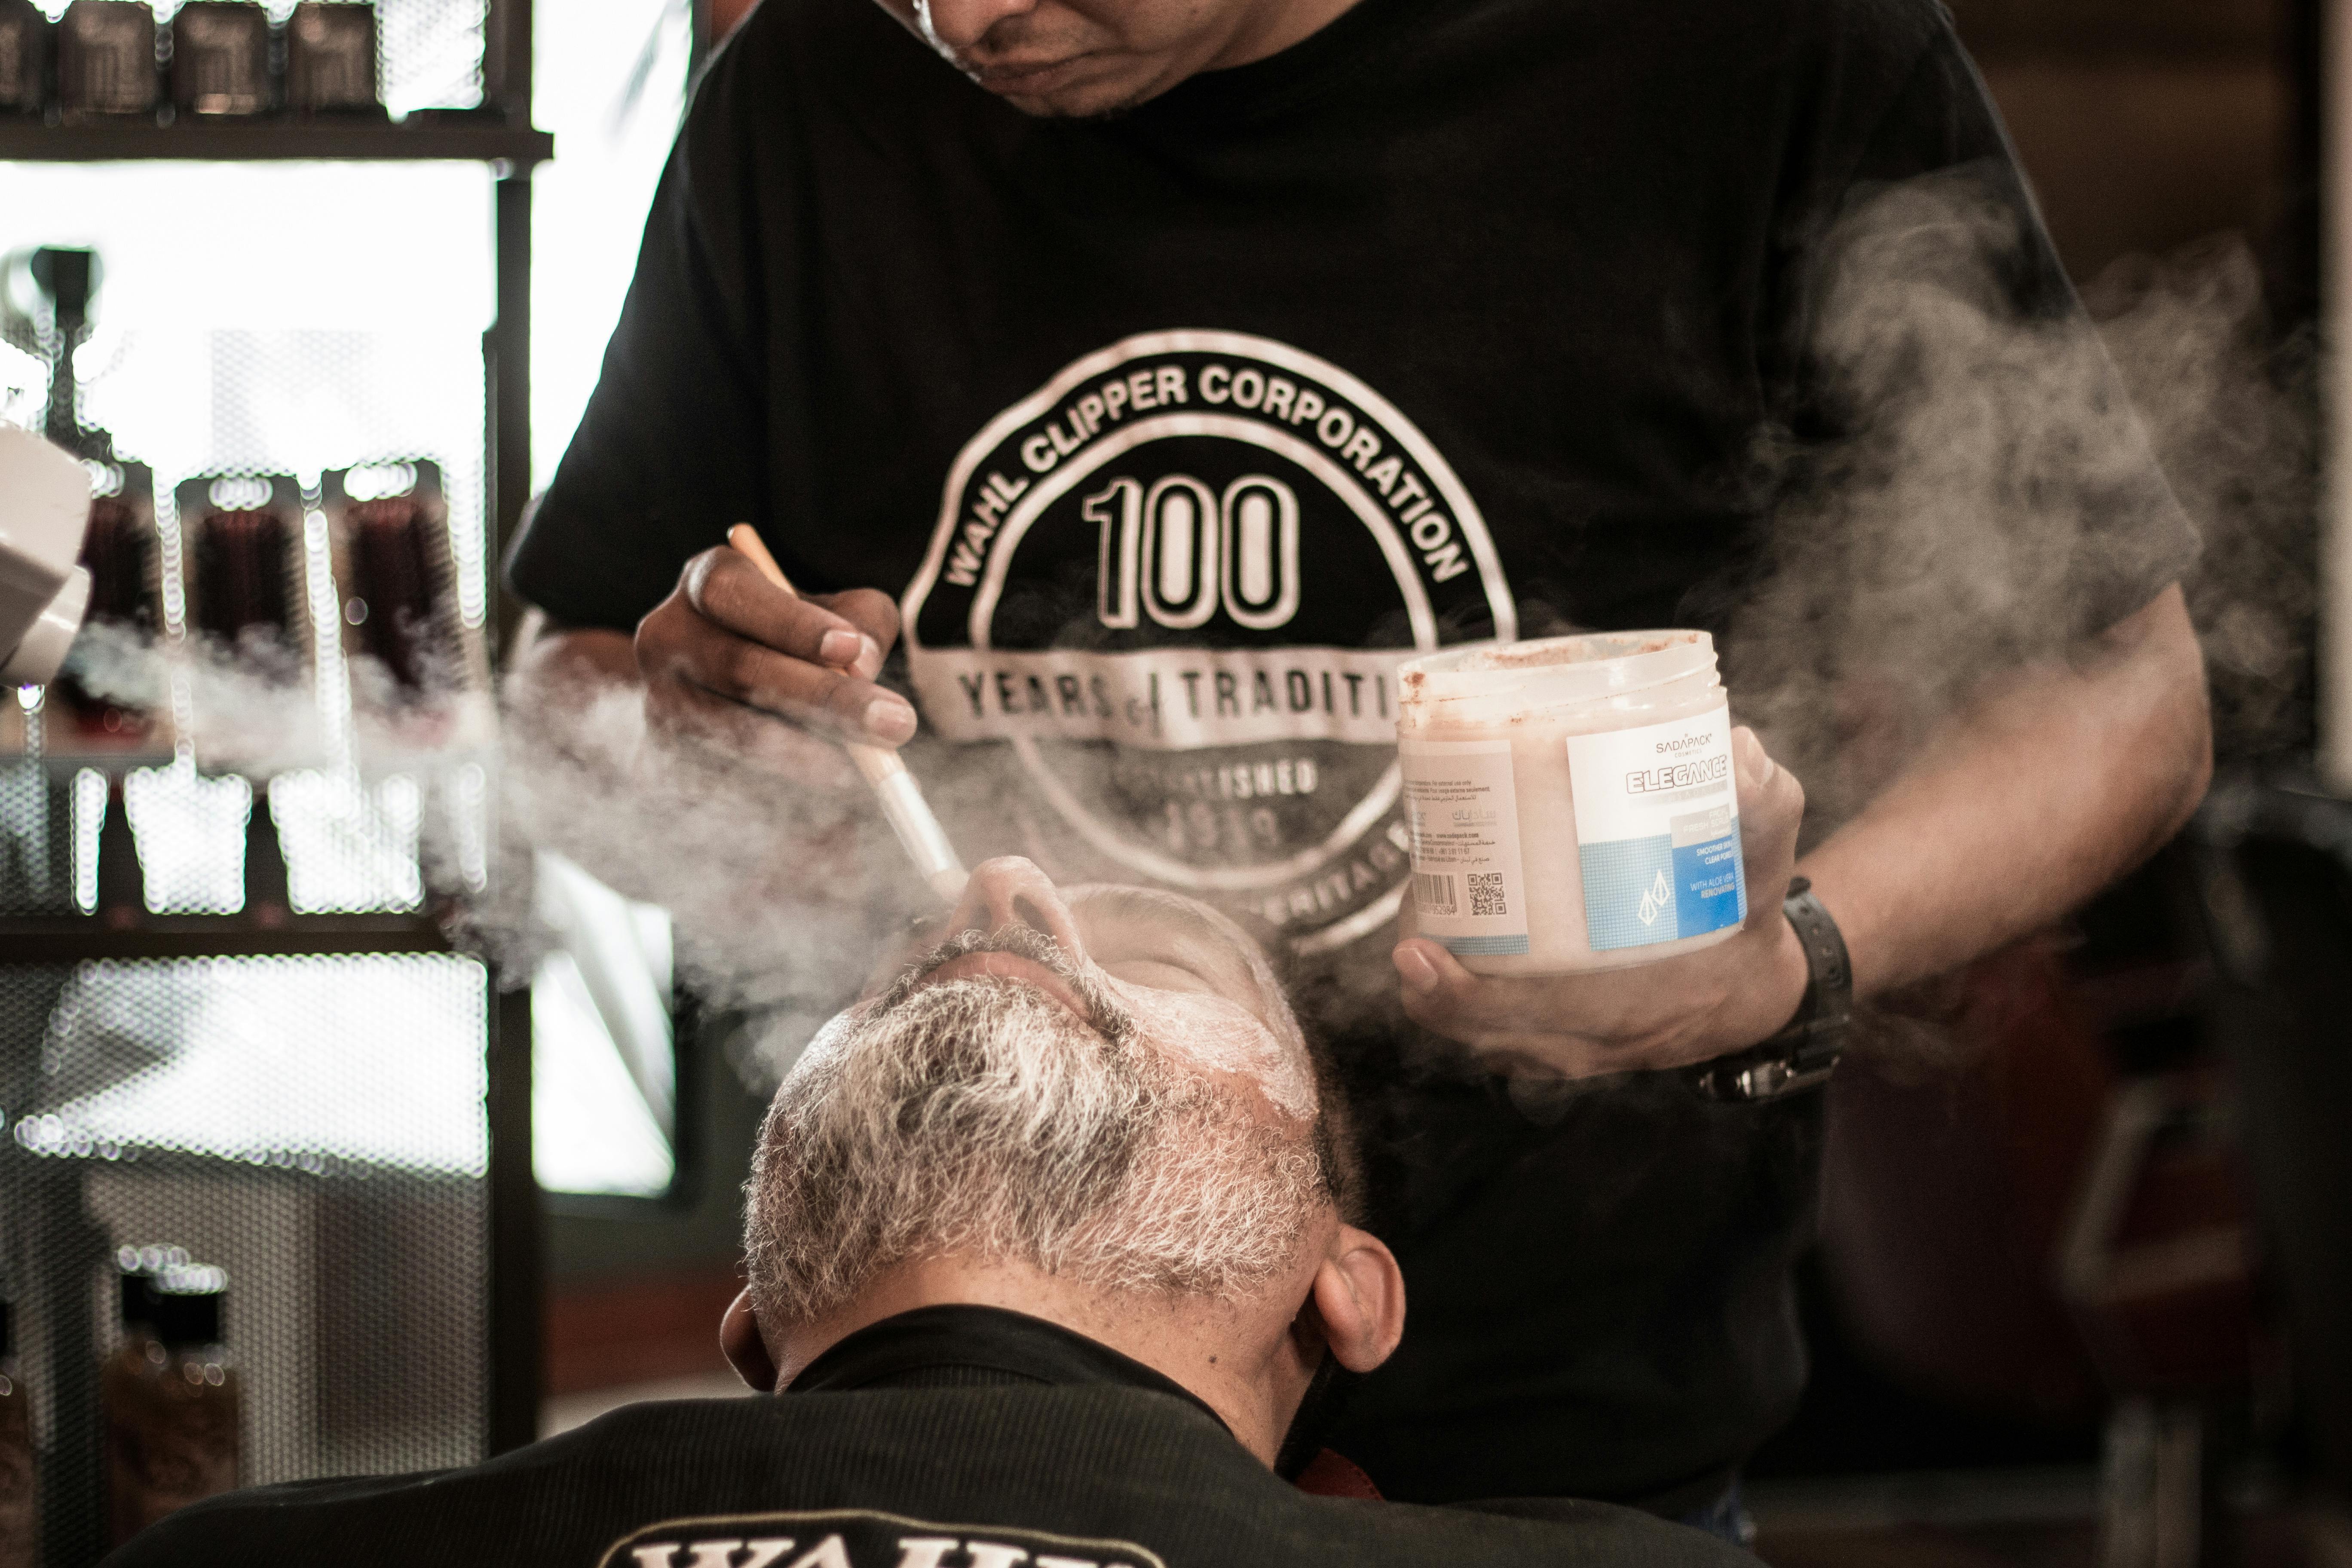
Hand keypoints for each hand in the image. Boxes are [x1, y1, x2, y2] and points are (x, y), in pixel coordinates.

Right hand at [634, 545, 916, 778]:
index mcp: (709, 583)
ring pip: (730, 730)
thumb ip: (862, 623)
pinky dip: (782, 788)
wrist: (727, 690)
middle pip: (739, 667)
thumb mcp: (839, 613)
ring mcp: (658, 698)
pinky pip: (723, 776)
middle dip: (823, 698)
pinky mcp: (664, 754)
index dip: (791, 623)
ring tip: (872, 769)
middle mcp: (668, 635)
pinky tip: (834, 795)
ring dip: (805, 754)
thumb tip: (862, 663)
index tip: (850, 651)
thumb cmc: (798, 640)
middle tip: (894, 723)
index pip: (735, 594)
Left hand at [1391, 727, 1811, 1078]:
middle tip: (1410, 919)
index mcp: (1624, 1014)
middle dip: (1428, 985)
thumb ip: (1761, 809)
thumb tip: (1738, 750)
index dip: (1456, 994)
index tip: (1415, 950)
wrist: (1757, 988)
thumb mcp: (1763, 864)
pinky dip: (1461, 994)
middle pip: (1474, 1029)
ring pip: (1474, 1033)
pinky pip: (1491, 1029)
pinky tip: (1448, 935)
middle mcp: (1583, 1042)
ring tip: (1422, 915)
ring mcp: (1565, 1047)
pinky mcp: (1557, 1040)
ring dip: (1437, 987)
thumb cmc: (1747, 919)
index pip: (1519, 1019)